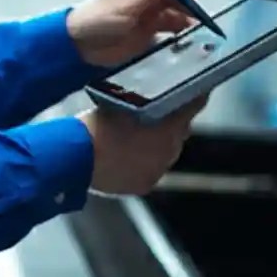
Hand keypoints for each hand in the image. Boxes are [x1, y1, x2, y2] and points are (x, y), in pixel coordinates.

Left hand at [67, 0, 197, 67]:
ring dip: (190, 31)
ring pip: (180, 21)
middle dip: (194, 15)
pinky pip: (172, 37)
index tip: (199, 14)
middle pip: (182, 3)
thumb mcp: (120, 6)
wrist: (77, 46)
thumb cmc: (96, 21)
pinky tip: (186, 52)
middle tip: (204, 33)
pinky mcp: (149, 37)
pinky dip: (181, 42)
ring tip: (198, 45)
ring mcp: (151, 18)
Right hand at [78, 96, 208, 195]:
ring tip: (138, 138)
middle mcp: (171, 149)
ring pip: (166, 153)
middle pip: (180, 132)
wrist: (79, 156)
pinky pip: (151, 170)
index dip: (194, 98)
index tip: (198, 92)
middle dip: (172, 124)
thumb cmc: (98, 124)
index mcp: (170, 126)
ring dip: (158, 146)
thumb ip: (144, 100)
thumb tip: (155, 96)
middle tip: (156, 116)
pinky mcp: (145, 184)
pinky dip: (145, 164)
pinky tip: (130, 157)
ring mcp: (159, 170)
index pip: (194, 106)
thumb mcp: (122, 101)